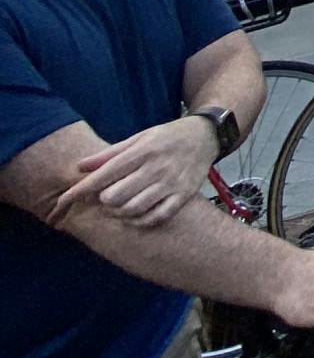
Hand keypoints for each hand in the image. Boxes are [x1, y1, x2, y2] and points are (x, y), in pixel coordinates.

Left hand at [51, 117, 214, 228]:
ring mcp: (171, 183)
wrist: (206, 136)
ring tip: (117, 207)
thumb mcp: (139, 137)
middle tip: (104, 198)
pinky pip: (156, 217)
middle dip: (103, 201)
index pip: (104, 175)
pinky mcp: (183, 196)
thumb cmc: (167, 137)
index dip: (80, 190)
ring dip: (119, 212)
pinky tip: (134, 216)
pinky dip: (140, 221)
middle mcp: (156, 168)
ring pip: (133, 209)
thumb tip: (80, 167)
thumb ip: (110, 154)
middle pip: (115, 196)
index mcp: (142, 151)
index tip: (64, 201)